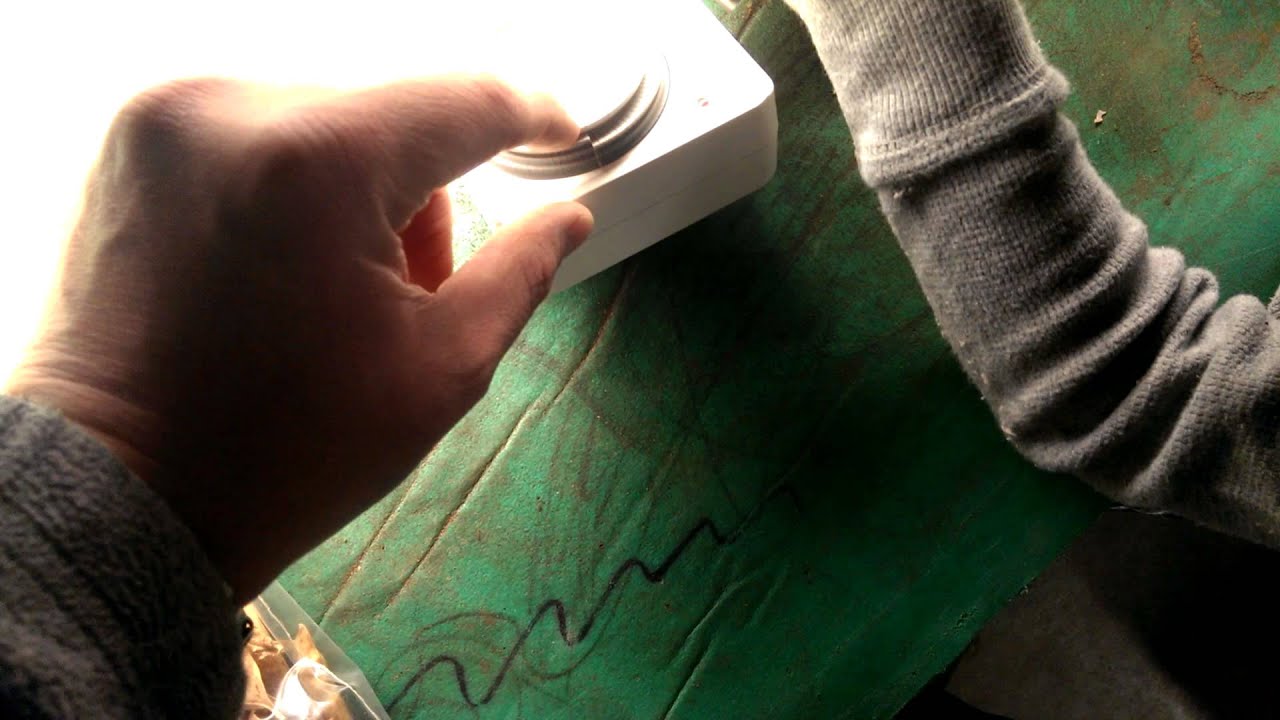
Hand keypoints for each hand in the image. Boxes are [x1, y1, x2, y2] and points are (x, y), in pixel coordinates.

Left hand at [6, 76, 592, 601]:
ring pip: (329, 123)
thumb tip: (568, 218)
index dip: (529, 115)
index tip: (558, 133)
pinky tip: (277, 271)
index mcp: (321, 164)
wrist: (129, 495)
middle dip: (422, 198)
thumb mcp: (441, 369)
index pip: (463, 102)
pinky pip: (262, 132)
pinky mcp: (138, 140)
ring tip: (327, 294)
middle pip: (393, 120)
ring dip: (357, 191)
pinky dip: (294, 185)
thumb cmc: (283, 452)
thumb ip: (520, 272)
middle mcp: (235, 112)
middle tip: (404, 295)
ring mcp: (173, 120)